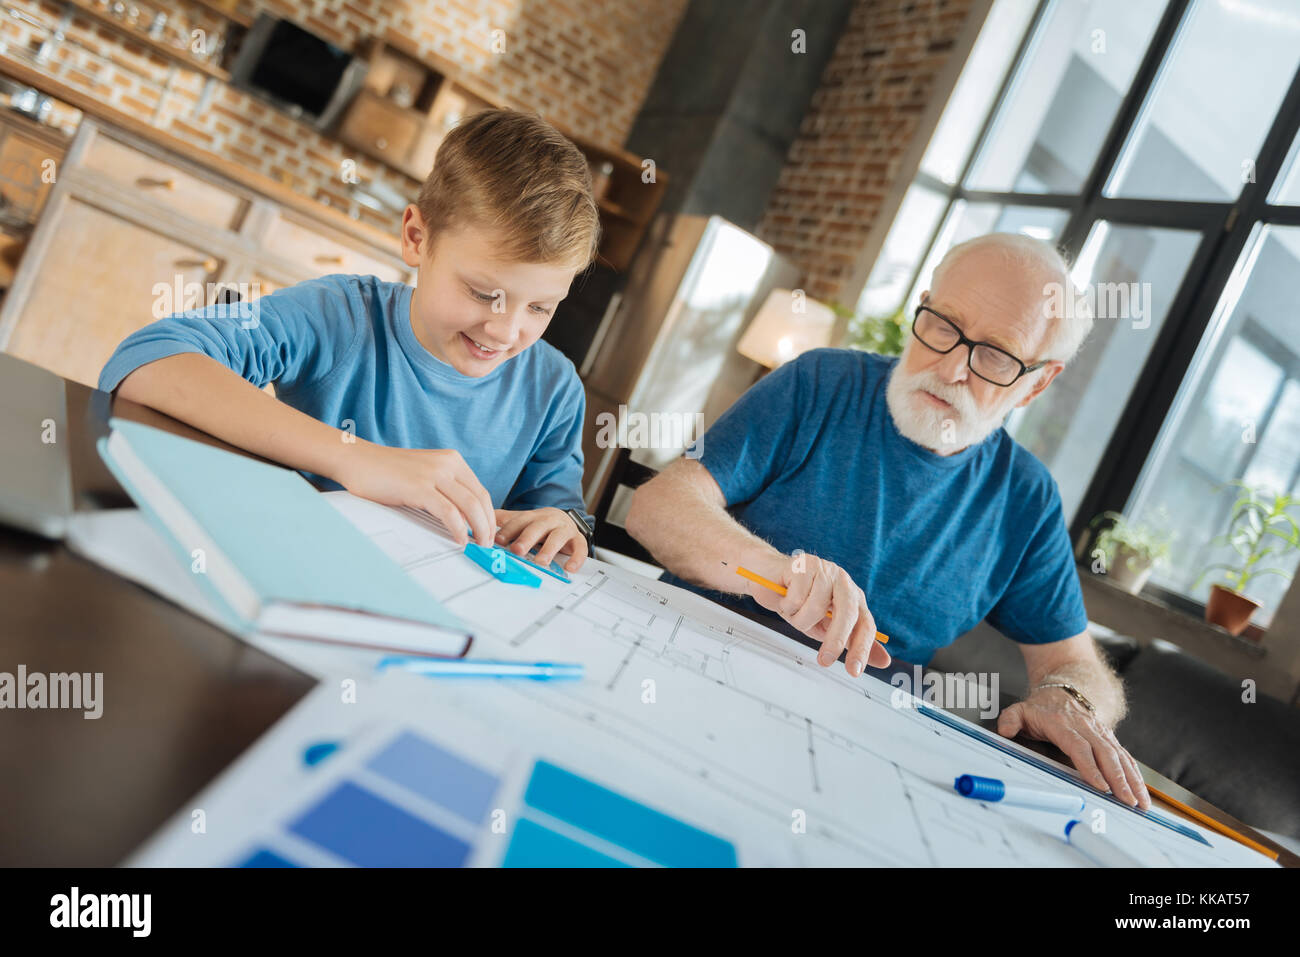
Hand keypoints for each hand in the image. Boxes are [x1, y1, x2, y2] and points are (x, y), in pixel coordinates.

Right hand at [334, 443, 494, 546]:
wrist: (357, 460)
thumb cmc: (387, 472)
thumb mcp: (424, 474)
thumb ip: (444, 488)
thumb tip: (463, 517)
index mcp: (452, 460)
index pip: (480, 491)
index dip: (489, 515)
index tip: (489, 533)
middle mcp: (447, 464)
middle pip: (480, 499)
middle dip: (488, 525)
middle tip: (487, 544)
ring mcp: (434, 474)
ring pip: (469, 506)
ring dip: (478, 529)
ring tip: (479, 545)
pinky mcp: (419, 487)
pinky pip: (448, 512)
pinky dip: (457, 529)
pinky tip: (459, 541)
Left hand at [494, 507, 588, 572]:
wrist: (564, 519)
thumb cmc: (539, 524)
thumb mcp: (522, 521)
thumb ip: (503, 522)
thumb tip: (477, 523)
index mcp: (532, 517)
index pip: (519, 521)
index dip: (508, 530)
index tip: (498, 540)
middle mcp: (548, 521)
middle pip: (537, 527)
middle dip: (527, 538)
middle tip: (518, 550)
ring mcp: (564, 529)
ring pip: (558, 537)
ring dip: (549, 549)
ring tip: (541, 561)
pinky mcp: (577, 539)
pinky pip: (579, 548)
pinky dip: (576, 558)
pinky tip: (570, 567)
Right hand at [746, 552, 890, 676]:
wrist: (766, 576)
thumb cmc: (797, 601)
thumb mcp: (825, 627)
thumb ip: (851, 641)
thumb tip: (884, 661)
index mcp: (853, 598)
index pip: (866, 624)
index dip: (862, 649)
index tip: (854, 671)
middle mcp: (843, 582)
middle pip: (848, 614)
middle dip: (836, 640)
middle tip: (824, 660)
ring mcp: (825, 570)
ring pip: (815, 608)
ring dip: (799, 619)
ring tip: (792, 611)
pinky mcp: (804, 564)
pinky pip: (796, 598)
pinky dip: (787, 605)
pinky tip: (784, 597)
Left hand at [996, 689, 1150, 808]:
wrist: (1065, 688)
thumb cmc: (1042, 707)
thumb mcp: (1021, 709)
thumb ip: (1010, 719)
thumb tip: (1005, 729)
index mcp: (1064, 723)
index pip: (1079, 746)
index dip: (1090, 766)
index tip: (1100, 785)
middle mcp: (1087, 728)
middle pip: (1106, 754)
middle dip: (1118, 779)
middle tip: (1126, 800)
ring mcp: (1102, 734)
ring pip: (1121, 757)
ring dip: (1132, 781)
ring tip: (1140, 803)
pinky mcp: (1111, 740)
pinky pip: (1126, 758)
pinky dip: (1137, 776)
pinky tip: (1143, 793)